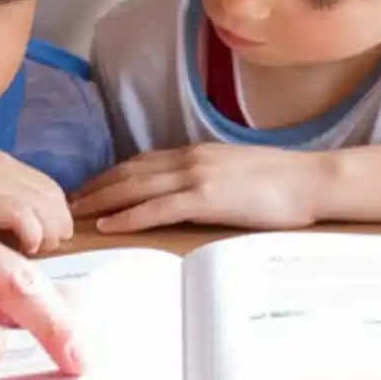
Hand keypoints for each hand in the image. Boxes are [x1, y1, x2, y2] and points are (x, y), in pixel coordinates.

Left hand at [70, 143, 332, 232]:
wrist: (313, 180)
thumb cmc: (282, 183)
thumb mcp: (236, 173)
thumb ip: (207, 179)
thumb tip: (188, 195)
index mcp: (196, 153)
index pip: (141, 162)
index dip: (110, 175)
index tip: (87, 188)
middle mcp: (189, 159)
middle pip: (129, 172)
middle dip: (95, 188)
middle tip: (68, 203)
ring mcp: (196, 176)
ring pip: (135, 187)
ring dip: (102, 201)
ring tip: (77, 215)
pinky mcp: (206, 197)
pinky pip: (158, 207)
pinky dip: (129, 216)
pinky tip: (110, 225)